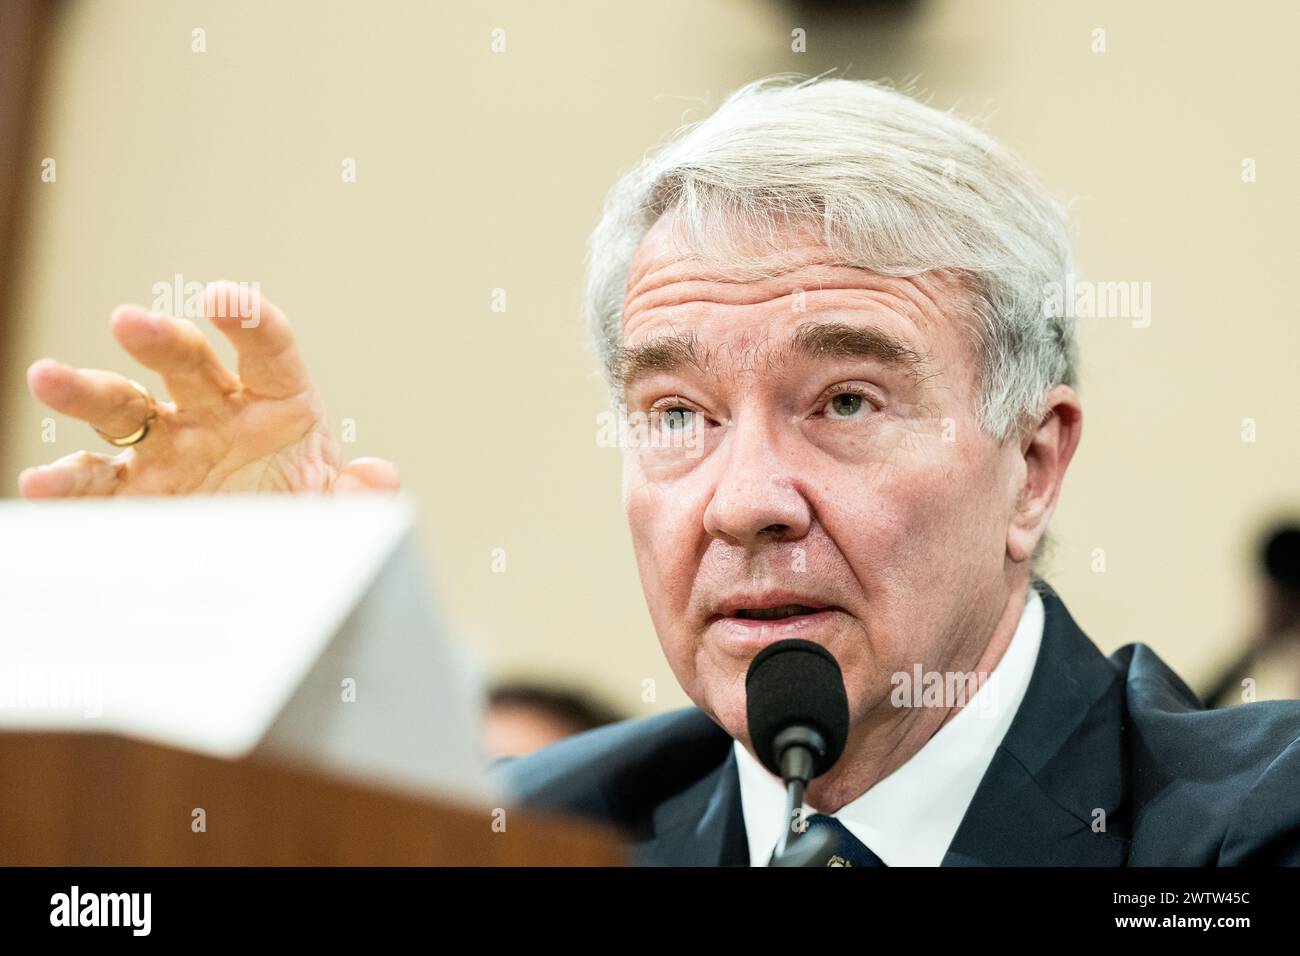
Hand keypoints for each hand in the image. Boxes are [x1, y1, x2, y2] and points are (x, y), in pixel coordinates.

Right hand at [18, 282, 398, 497]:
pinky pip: (94, 479)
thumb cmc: (304, 521)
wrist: (267, 571)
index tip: (226, 298)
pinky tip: (41, 484)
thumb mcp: (337, 512)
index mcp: (277, 403)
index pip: (268, 351)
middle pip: (185, 362)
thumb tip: (380, 477)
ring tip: (47, 378)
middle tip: (130, 321)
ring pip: (122, 407)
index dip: (250, 321)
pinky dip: (64, 482)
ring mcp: (166, 447)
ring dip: (85, 391)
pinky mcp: (130, 490)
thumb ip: (355, 495)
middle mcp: (215, 412)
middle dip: (159, 339)